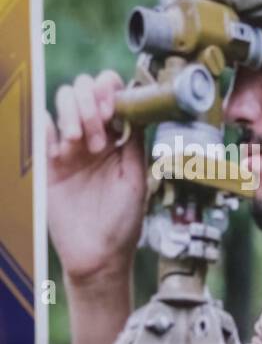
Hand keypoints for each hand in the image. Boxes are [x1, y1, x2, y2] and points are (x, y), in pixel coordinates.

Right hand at [46, 70, 146, 285]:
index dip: (111, 90)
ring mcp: (69, 147)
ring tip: (83, 146)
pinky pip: (41, 126)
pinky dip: (50, 125)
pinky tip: (63, 147)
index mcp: (119, 139)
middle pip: (84, 91)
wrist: (97, 253)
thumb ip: (134, 143)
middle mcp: (93, 137)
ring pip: (62, 101)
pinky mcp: (47, 160)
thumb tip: (138, 109)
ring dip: (73, 113)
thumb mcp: (136, 179)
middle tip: (100, 137)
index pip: (111, 96)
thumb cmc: (122, 222)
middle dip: (91, 103)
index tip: (113, 105)